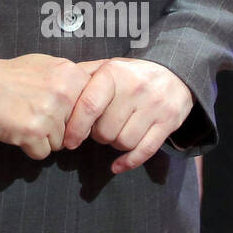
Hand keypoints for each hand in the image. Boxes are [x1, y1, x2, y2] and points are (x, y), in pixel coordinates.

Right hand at [0, 51, 91, 160]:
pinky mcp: (33, 133)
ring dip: (43, 137)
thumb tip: (98, 90)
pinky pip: (42, 153)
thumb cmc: (7, 76)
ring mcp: (50, 113)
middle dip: (58, 126)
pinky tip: (15, 128)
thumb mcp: (46, 65)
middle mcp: (65, 92)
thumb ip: (72, 79)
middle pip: (77, 128)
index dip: (73, 113)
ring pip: (60, 143)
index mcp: (71, 74)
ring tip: (22, 117)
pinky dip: (29, 147)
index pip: (91, 108)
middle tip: (34, 111)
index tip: (55, 108)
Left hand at [62, 58, 193, 172]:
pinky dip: (129, 162)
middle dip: (98, 135)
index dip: (76, 127)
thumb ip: (84, 76)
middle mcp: (134, 89)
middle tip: (100, 129)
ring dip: (115, 144)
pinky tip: (117, 165)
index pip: (89, 106)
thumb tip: (57, 90)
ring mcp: (154, 107)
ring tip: (115, 133)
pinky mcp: (168, 123)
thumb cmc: (131, 74)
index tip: (69, 141)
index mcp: (113, 73)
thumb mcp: (108, 67)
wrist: (174, 72)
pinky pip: (145, 151)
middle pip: (106, 130)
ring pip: (124, 142)